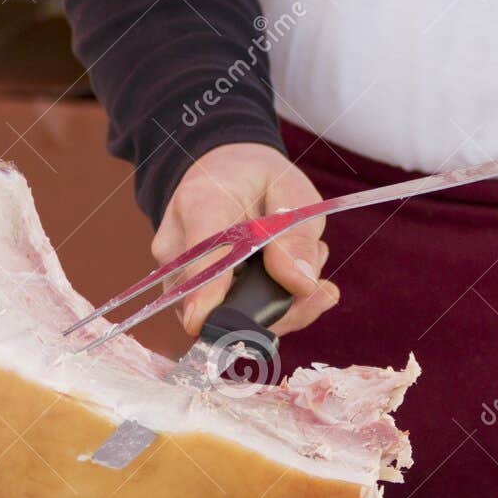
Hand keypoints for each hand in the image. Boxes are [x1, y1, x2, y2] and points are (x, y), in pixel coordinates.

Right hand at [152, 143, 337, 336]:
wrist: (229, 176)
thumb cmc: (260, 182)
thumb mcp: (292, 192)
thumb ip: (296, 235)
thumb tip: (300, 284)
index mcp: (202, 202)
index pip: (202, 252)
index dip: (204, 290)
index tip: (201, 320)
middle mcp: (177, 246)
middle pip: (211, 300)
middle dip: (272, 308)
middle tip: (321, 290)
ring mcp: (177, 276)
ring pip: (221, 318)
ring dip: (276, 309)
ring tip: (305, 268)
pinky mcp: (189, 298)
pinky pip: (227, 320)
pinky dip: (268, 312)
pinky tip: (294, 285)